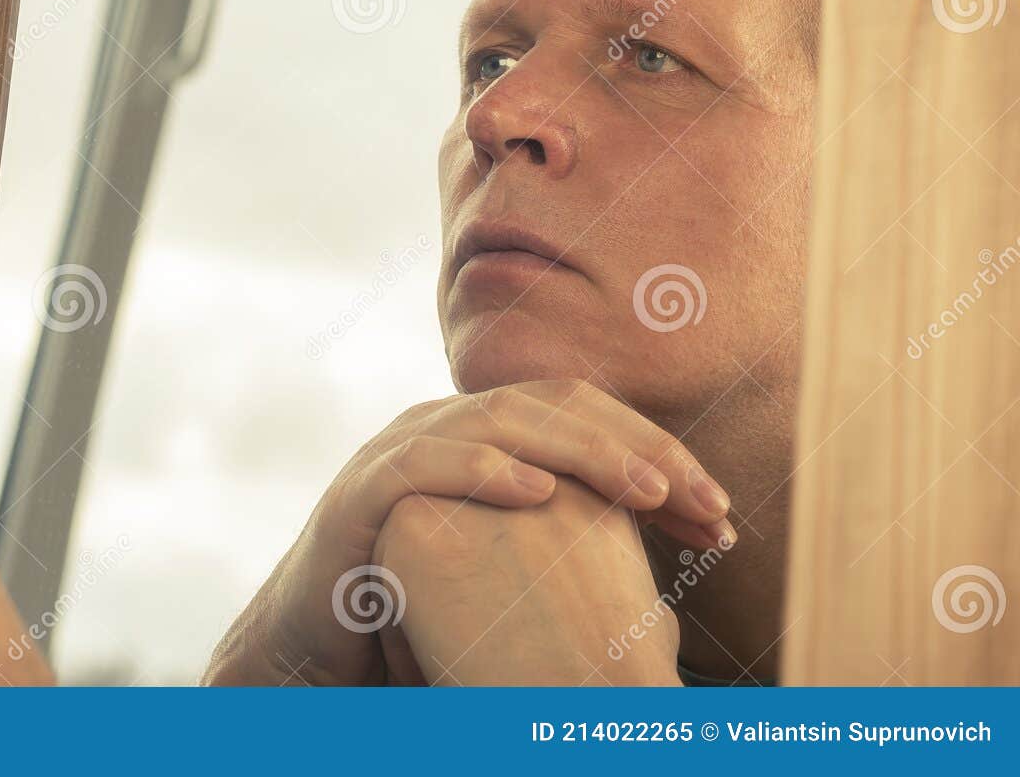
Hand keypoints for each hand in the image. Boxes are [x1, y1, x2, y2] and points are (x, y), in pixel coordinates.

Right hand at [203, 379, 731, 685]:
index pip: (589, 415)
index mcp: (492, 434)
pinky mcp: (361, 491)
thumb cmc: (428, 605)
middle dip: (641, 448)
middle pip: (557, 406)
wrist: (324, 641)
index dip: (660, 451)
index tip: (721, 513)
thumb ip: (577, 545)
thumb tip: (683, 571)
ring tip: (646, 490)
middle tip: (705, 499)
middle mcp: (449, 425)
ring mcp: (402, 450)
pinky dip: (480, 469)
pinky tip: (535, 489)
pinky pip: (422, 466)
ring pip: (499, 421)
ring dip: (583, 451)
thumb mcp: (514, 569)